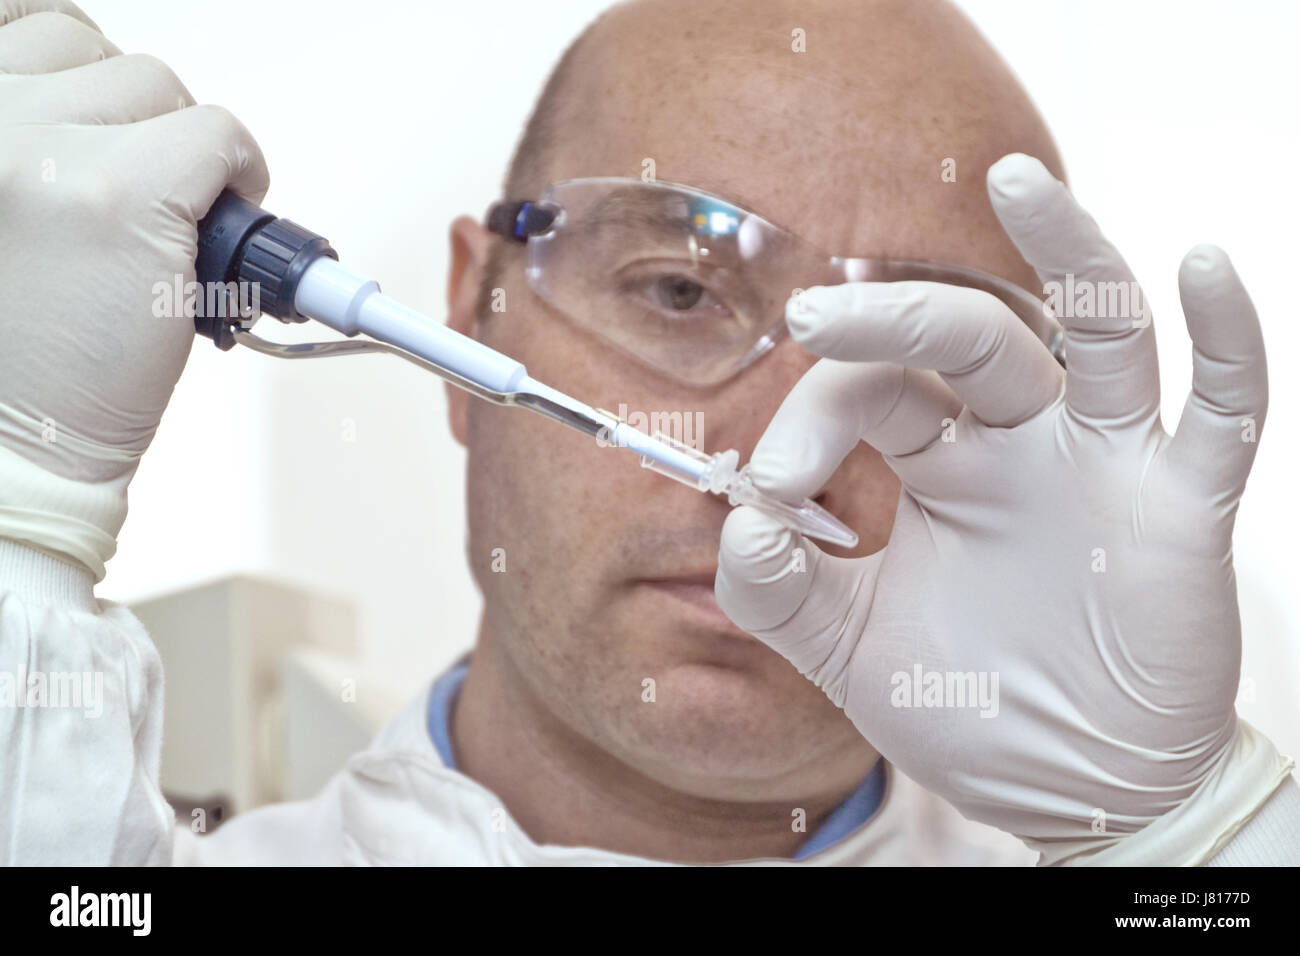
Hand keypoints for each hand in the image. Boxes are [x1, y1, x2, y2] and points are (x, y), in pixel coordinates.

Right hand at [0, 0, 267, 576]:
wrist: (14, 444)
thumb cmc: (13, 343)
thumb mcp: (2, 212)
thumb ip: (37, 143)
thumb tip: (111, 103)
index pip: (40, 36)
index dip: (92, 100)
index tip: (109, 142)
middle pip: (106, 60)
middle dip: (138, 129)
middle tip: (136, 212)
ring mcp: (51, 148)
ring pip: (166, 92)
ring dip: (184, 157)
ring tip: (158, 237)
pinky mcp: (126, 193)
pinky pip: (221, 138)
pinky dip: (240, 179)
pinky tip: (213, 240)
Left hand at [716, 152, 1287, 856]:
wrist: (1070, 789)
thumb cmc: (966, 706)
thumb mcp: (849, 652)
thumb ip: (780, 591)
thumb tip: (736, 520)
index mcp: (941, 464)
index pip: (875, 393)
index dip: (813, 418)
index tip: (768, 489)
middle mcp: (1020, 444)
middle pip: (971, 339)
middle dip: (894, 320)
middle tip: (810, 318)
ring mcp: (1103, 466)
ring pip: (1098, 334)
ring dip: (1068, 253)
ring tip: (1017, 180)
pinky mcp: (1180, 509)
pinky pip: (1222, 413)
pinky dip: (1225, 343)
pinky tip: (1206, 269)